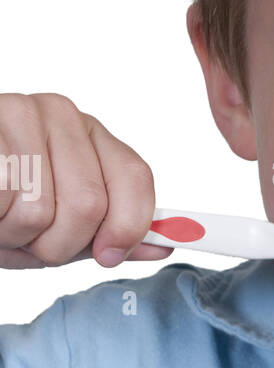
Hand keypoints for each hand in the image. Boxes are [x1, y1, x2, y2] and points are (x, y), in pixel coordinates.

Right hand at [0, 93, 172, 269]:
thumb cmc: (5, 209)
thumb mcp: (62, 227)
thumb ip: (110, 235)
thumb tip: (163, 248)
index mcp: (91, 134)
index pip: (134, 178)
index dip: (128, 227)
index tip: (108, 255)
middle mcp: (60, 113)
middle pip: (89, 204)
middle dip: (58, 245)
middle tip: (32, 238)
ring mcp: (17, 112)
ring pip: (40, 210)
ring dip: (16, 235)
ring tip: (1, 219)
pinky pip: (3, 201)